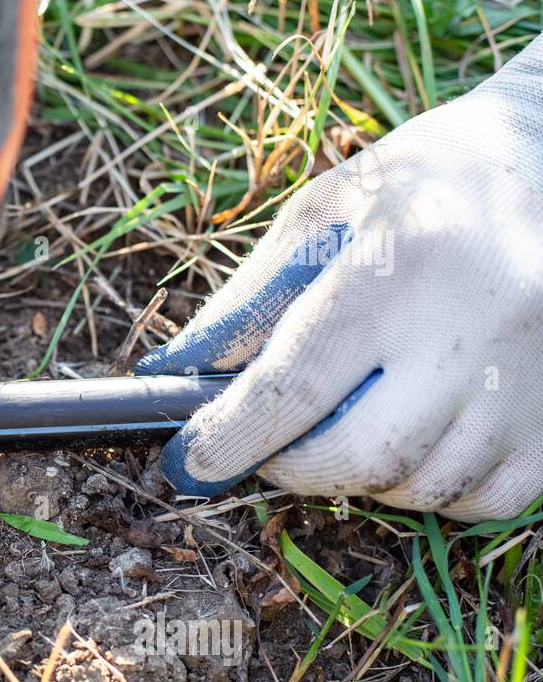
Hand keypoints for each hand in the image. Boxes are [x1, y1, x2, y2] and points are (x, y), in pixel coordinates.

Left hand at [138, 37, 542, 521]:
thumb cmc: (422, 183)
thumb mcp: (321, 214)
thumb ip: (247, 301)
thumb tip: (175, 376)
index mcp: (399, 266)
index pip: (295, 386)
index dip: (230, 438)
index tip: (188, 463)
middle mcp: (475, 327)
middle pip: (364, 457)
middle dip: (295, 469)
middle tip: (268, 447)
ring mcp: (532, 376)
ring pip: (424, 486)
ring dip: (364, 479)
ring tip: (350, 422)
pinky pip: (489, 498)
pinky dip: (435, 489)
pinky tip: (417, 439)